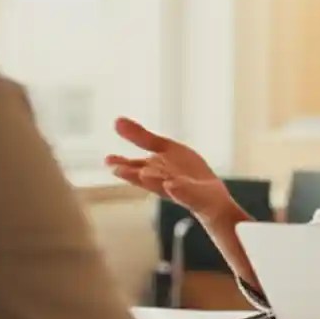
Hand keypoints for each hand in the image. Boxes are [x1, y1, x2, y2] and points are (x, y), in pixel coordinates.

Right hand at [105, 117, 235, 221]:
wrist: (211, 198)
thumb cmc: (184, 172)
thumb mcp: (164, 148)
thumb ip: (141, 137)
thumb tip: (116, 120)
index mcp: (154, 172)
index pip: (137, 168)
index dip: (125, 165)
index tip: (108, 161)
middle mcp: (165, 182)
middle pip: (148, 179)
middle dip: (134, 175)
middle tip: (118, 170)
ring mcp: (182, 191)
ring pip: (167, 187)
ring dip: (155, 181)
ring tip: (144, 174)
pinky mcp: (199, 198)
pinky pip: (189, 195)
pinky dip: (180, 191)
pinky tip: (171, 185)